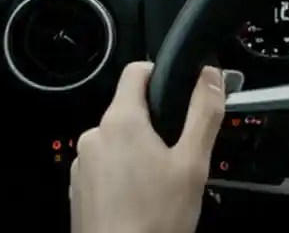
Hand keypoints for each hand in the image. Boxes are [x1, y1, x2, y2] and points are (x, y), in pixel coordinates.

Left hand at [70, 61, 225, 232]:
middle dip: (155, 127)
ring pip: (117, 142)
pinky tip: (140, 200)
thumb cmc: (156, 219)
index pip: (136, 71)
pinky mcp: (77, 189)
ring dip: (138, 153)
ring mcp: (81, 164)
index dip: (160, 74)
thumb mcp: (193, 164)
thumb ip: (203, 113)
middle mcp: (94, 136)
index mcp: (120, 121)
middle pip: (129, 111)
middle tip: (179, 157)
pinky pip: (104, 168)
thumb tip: (211, 75)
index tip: (179, 93)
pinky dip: (122, 176)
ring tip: (160, 186)